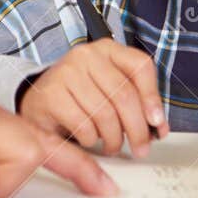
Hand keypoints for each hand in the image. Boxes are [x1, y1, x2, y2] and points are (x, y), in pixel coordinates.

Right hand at [20, 38, 165, 157]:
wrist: (38, 100)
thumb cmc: (79, 97)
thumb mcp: (109, 90)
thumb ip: (136, 102)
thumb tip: (159, 126)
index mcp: (107, 49)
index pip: (140, 66)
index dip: (153, 96)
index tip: (157, 122)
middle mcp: (86, 55)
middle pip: (125, 95)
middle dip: (138, 129)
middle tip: (141, 148)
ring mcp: (66, 72)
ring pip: (106, 114)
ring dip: (114, 138)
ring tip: (112, 145)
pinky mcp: (51, 94)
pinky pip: (84, 126)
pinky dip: (91, 140)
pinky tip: (90, 139)